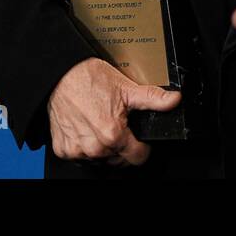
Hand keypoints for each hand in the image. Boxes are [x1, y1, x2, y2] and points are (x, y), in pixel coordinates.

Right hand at [46, 57, 180, 165]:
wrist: (61, 75)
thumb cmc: (90, 80)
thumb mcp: (127, 88)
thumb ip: (153, 98)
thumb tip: (174, 100)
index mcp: (113, 135)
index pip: (138, 157)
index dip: (143, 147)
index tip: (139, 138)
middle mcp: (95, 147)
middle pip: (119, 159)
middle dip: (123, 146)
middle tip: (118, 125)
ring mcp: (77, 151)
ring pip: (100, 159)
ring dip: (104, 147)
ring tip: (101, 124)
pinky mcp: (63, 150)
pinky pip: (80, 156)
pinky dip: (85, 146)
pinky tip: (87, 128)